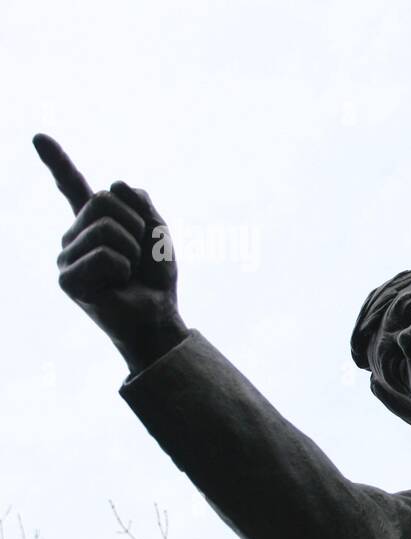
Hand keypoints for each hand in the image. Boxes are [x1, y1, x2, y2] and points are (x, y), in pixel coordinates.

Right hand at [34, 133, 186, 372]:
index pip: (72, 187)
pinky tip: (117, 285)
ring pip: (106, 228)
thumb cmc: (155, 276)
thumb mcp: (157, 231)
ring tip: (128, 272)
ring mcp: (67, 256)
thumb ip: (141, 203)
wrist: (158, 314)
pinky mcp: (67, 279)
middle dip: (136, 225)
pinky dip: (124, 269)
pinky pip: (105, 256)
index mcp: (95, 222)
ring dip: (133, 249)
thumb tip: (114, 183)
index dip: (57, 162)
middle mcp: (74, 236)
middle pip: (104, 201)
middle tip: (138, 255)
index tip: (38, 137)